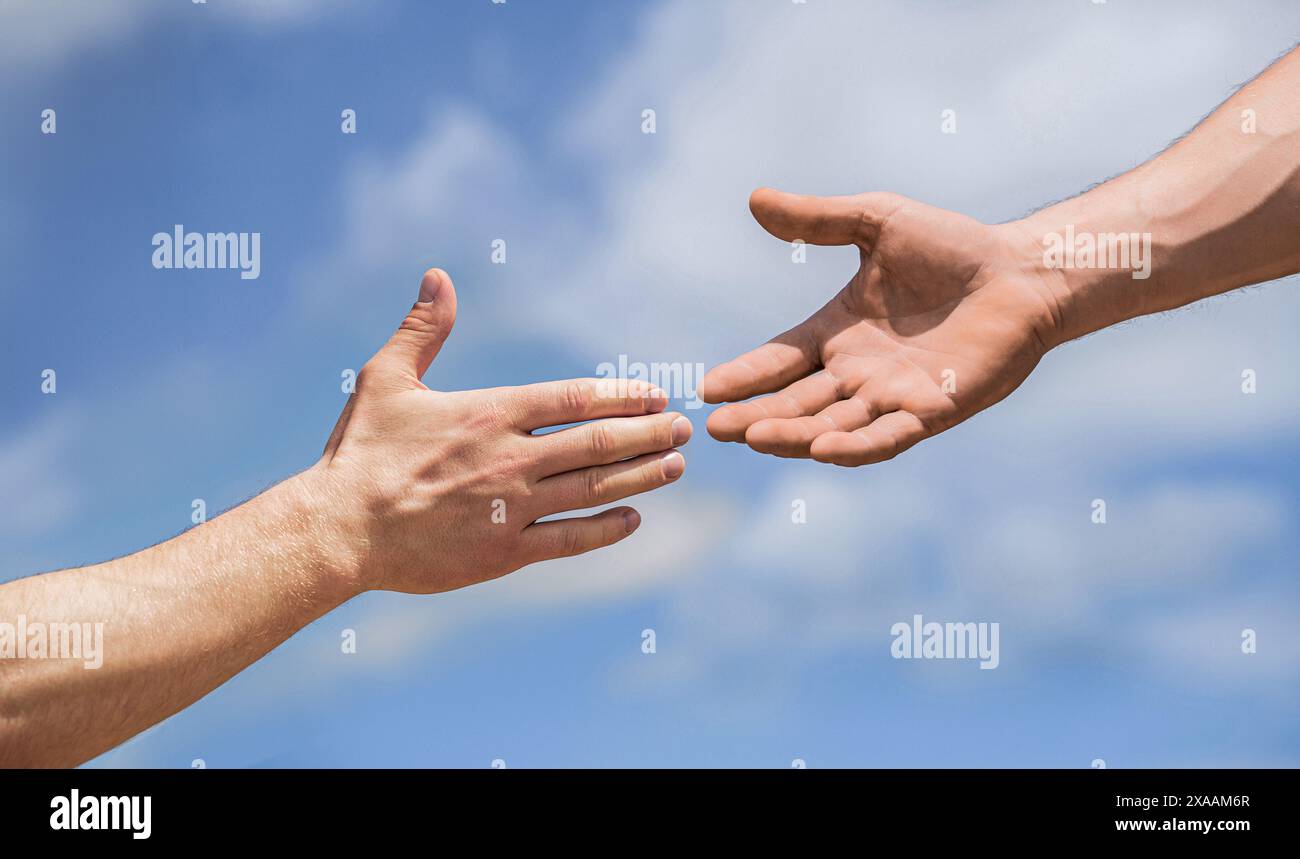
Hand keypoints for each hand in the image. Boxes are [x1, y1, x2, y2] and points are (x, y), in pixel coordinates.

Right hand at [310, 268, 690, 593]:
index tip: (655, 394)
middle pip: (597, 443)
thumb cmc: (360, 452)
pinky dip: (606, 529)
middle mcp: (509, 460)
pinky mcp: (503, 553)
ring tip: (676, 466)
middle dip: (648, 434)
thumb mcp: (385, 379)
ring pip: (593, 489)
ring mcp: (511, 509)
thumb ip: (423, 330)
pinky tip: (634, 518)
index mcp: (489, 414)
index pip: (573, 399)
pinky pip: (569, 541)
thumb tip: (439, 276)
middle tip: (683, 428)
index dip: (621, 396)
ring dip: (641, 476)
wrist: (337, 530)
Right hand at [701, 188, 1063, 465]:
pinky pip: (885, 437)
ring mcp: (891, 396)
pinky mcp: (931, 412)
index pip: (779, 360)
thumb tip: (754, 199)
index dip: (746, 375)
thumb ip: (817, 218)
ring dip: (792, 435)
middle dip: (755, 416)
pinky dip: (855, 447)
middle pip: (796, 402)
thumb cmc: (952, 246)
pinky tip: (822, 451)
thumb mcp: (875, 221)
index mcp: (837, 333)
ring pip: (831, 425)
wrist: (1022, 271)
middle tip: (714, 428)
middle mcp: (856, 372)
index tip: (707, 388)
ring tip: (754, 437)